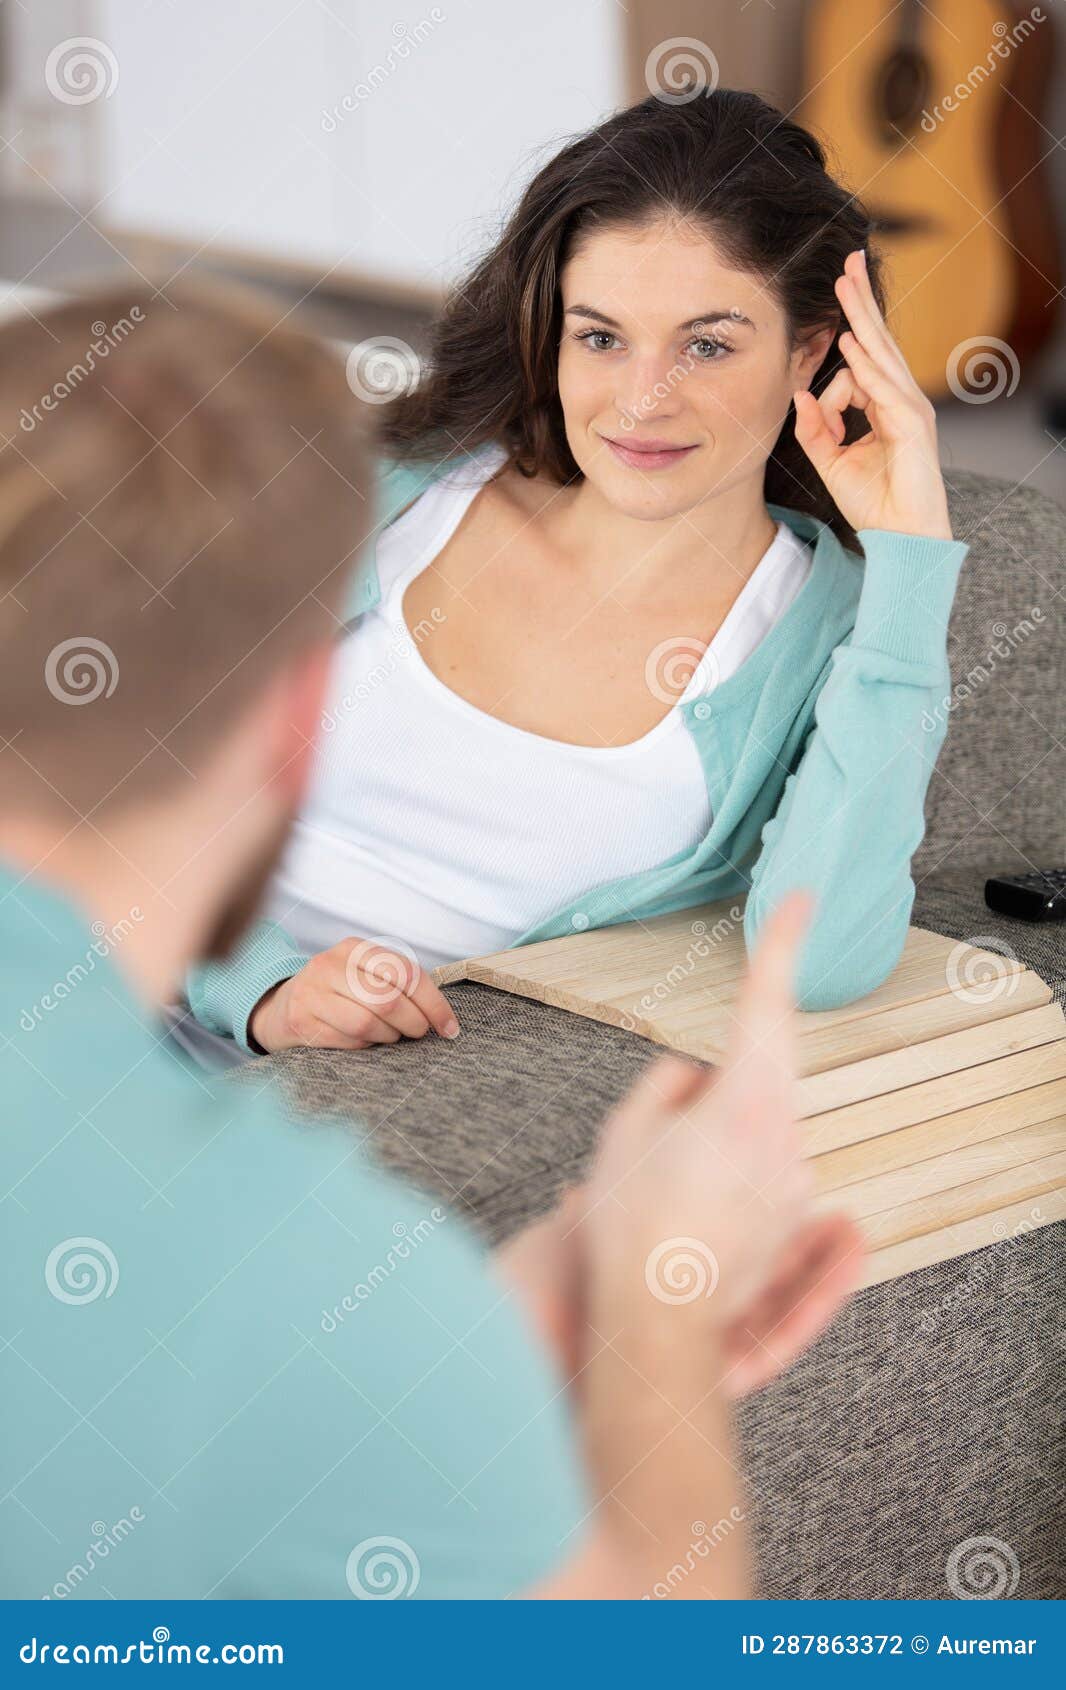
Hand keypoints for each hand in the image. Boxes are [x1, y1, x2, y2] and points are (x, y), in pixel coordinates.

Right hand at [249, 937, 459, 1052]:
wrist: (280, 1007)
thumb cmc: (336, 993)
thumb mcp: (363, 975)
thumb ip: (398, 984)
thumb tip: (443, 1017)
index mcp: (354, 948)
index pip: (407, 973)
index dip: (434, 1004)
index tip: (449, 1028)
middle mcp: (330, 965)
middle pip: (389, 999)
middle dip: (414, 1023)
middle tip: (419, 1033)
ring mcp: (312, 992)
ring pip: (368, 1022)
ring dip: (389, 1037)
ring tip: (391, 1036)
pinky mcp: (301, 1021)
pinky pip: (348, 1041)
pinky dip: (365, 1047)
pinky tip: (364, 1042)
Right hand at [497, 890, 863, 1393]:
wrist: (651, 1328)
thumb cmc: (630, 1228)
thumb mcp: (625, 1135)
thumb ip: (665, 1086)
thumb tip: (693, 1076)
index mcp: (746, 1103)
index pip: (766, 1005)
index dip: (782, 946)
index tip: (800, 902)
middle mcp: (785, 1141)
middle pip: (754, 1080)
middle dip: (711, 1092)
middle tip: (654, 1146)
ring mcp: (793, 1188)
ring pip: (752, 1134)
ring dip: (710, 1147)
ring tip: (658, 1196)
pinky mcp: (789, 1226)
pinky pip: (754, 1178)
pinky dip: (718, 1185)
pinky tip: (681, 1219)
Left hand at [793, 249, 952, 541]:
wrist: (901, 535)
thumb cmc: (873, 503)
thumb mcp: (832, 462)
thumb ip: (816, 429)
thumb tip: (801, 394)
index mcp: (884, 407)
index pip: (859, 366)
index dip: (837, 362)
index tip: (826, 353)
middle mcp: (900, 400)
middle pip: (878, 341)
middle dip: (862, 301)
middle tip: (849, 262)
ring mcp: (909, 409)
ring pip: (882, 354)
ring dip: (863, 315)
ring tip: (847, 281)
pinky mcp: (912, 425)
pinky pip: (884, 388)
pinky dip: (867, 365)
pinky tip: (851, 342)